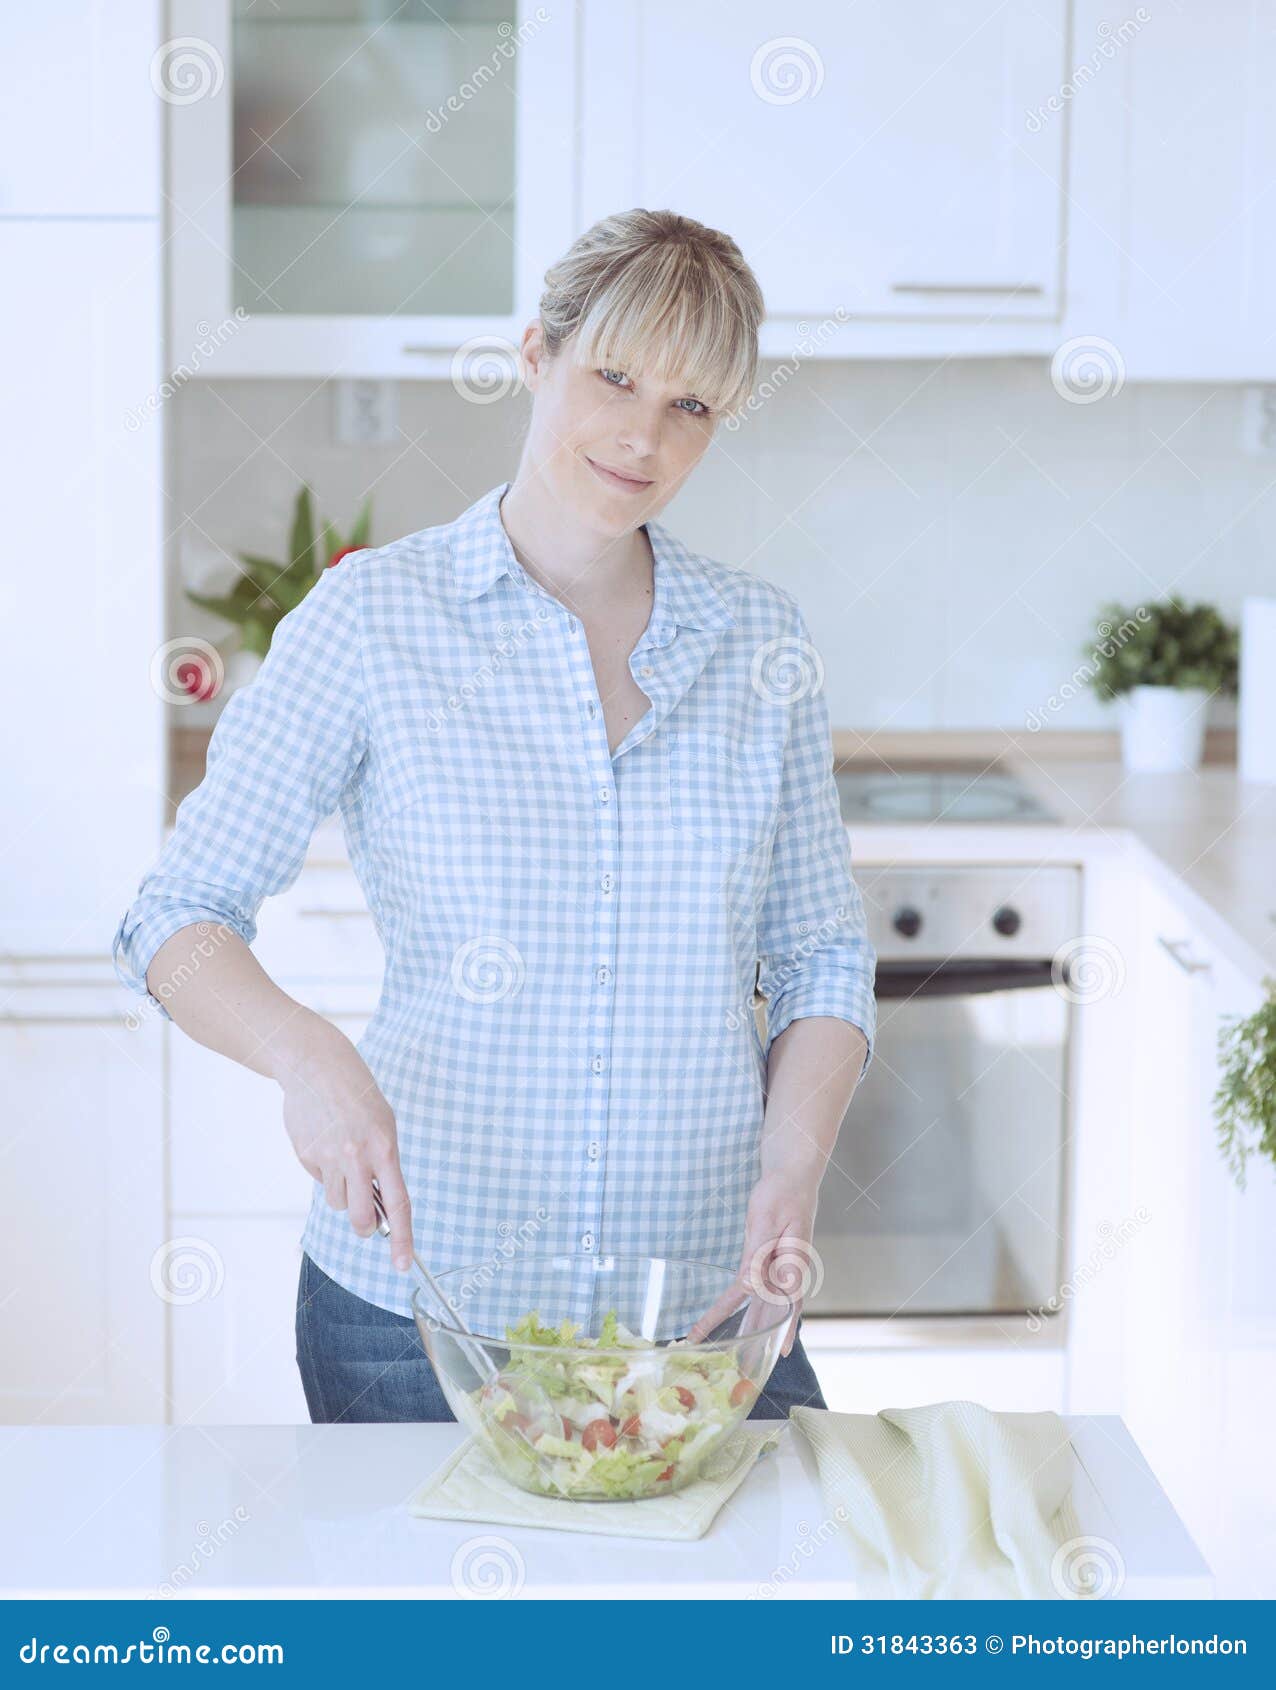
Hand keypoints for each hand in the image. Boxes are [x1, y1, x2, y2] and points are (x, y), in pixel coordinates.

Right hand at [269, 1010, 414, 1271]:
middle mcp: (357, 1157)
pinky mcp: (305, 1156)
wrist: (316, 1065)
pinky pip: (319, 1180)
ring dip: (343, 1192)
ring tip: (344, 1158)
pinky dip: (325, 1170)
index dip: (402, 1238)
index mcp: (384, 1148)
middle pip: (361, 1218)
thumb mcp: (384, 1124)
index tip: (403, 1265)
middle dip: (366, 1227)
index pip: (398, 1203)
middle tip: (369, 1222)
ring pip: (336, 1201)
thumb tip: (381, 1205)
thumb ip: (384, 1164)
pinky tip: (326, 1142)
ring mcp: (328, 1158)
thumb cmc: (358, 1095)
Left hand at [687, 1171, 819, 1355]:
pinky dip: (730, 1307)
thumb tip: (749, 1286)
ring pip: (757, 1306)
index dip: (784, 1328)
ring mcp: (775, 1270)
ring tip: (725, 1355)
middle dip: (758, 1339)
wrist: (789, 1178)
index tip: (779, 1351)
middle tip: (745, 1369)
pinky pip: (745, 1289)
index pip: (790, 1303)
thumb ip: (757, 1257)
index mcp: (794, 1265)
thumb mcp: (769, 1222)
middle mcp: (786, 1274)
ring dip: (743, 1329)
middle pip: (772, 1313)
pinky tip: (718, 1322)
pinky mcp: (761, 1264)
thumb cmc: (783, 1195)